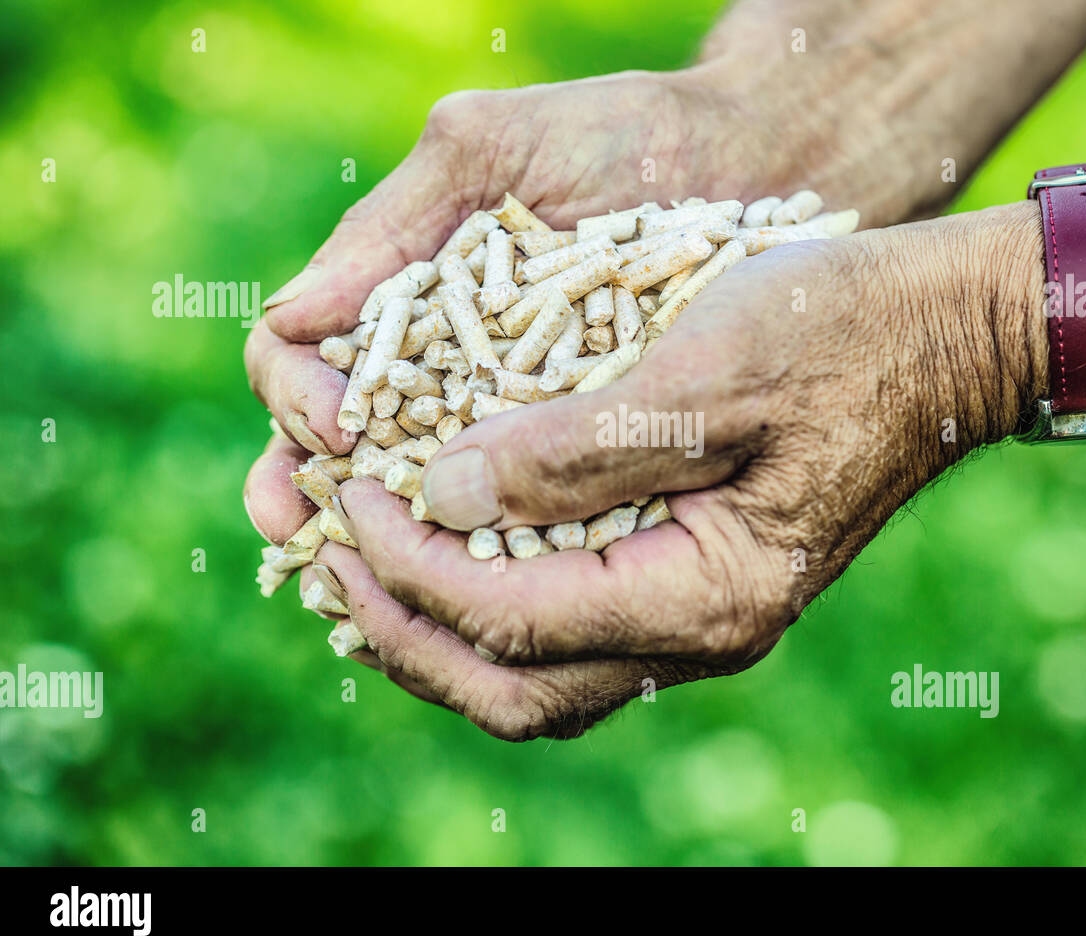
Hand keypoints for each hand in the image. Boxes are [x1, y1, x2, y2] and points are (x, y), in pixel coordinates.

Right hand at [244, 66, 851, 538]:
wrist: (751, 161)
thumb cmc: (620, 138)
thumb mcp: (496, 152)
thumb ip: (395, 223)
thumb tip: (288, 319)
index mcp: (399, 303)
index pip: (300, 366)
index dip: (298, 403)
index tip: (337, 429)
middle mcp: (443, 372)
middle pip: (346, 455)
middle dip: (326, 503)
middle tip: (322, 550)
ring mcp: (510, 421)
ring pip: (428, 506)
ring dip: (393, 555)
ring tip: (380, 596)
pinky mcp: (586, 458)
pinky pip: (524, 525)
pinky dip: (494, 561)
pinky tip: (482, 602)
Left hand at [317, 203, 1041, 738]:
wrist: (941, 337)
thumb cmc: (840, 333)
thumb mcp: (707, 371)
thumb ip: (578, 450)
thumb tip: (441, 492)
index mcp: (709, 593)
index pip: (513, 620)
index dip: (409, 564)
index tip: (345, 490)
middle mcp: (701, 632)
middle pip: (512, 689)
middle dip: (400, 629)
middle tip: (321, 552)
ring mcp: (696, 616)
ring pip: (532, 677)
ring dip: (430, 630)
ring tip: (352, 564)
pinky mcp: (687, 580)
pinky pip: (563, 631)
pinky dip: (482, 605)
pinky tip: (437, 548)